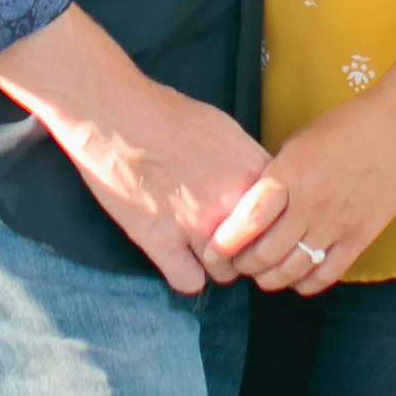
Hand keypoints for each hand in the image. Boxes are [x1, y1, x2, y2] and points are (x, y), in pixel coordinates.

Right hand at [0, 5, 272, 295]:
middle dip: (242, 250)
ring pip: (224, 273)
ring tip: (198, 246)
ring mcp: (195, 227)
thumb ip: (247, 165)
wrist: (115, 114)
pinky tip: (176, 257)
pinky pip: (189, 282)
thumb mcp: (225, 129)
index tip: (252, 225)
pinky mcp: (161, 242)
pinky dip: (183, 274)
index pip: (280, 222)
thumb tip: (261, 187)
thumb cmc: (167, 113)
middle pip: (255, 253)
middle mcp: (229, 205)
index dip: (265, 225)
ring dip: (214, 264)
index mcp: (250, 174)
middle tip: (224, 238)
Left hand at [208, 99, 395, 293]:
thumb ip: (275, 177)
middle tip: (238, 264)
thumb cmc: (344, 128)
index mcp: (289, 174)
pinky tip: (296, 278)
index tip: (213, 250)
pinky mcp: (359, 239)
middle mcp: (309, 205)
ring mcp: (335, 225)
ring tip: (263, 274)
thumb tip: (251, 207)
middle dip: (244, 265)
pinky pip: (325, 275)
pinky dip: (305, 284)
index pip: (248, 219)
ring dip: (270, 278)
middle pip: (265, 254)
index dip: (226, 242)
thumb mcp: (298, 143)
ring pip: (291, 271)